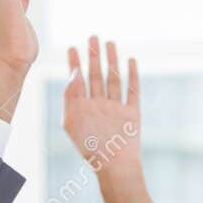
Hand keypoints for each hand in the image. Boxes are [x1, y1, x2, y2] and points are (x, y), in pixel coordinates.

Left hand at [63, 37, 140, 177]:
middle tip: (92, 37)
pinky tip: (130, 60)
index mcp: (83, 108)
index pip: (77, 80)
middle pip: (96, 75)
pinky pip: (132, 90)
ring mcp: (116, 108)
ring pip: (113, 78)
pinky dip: (132, 74)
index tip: (72, 48)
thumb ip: (70, 96)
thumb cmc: (90, 148)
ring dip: (112, 60)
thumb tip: (74, 73)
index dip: (75, 63)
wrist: (114, 166)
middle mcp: (99, 105)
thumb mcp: (71, 121)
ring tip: (110, 42)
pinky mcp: (132, 112)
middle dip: (94, 56)